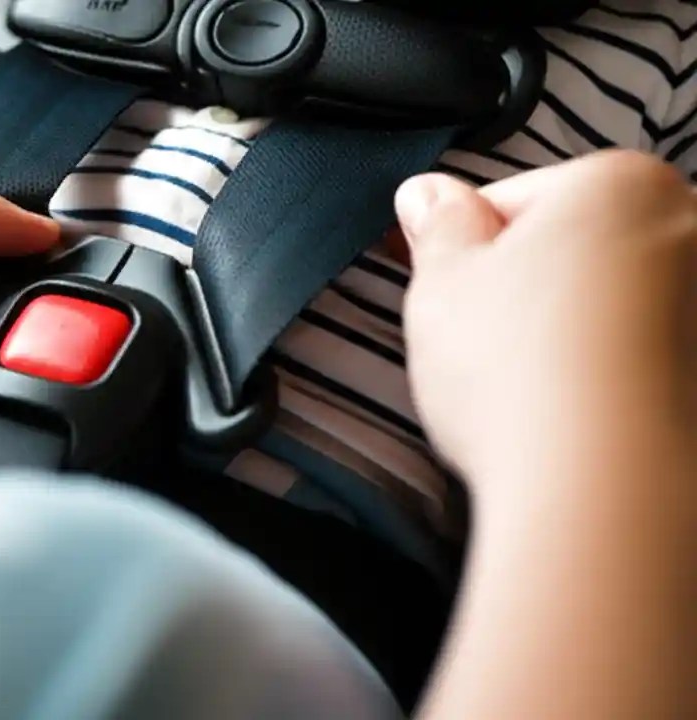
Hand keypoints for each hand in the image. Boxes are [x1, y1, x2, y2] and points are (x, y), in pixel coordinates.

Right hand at [395, 150, 696, 495]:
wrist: (605, 496)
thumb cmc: (520, 378)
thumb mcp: (442, 284)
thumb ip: (438, 225)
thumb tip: (429, 195)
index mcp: (621, 183)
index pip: (519, 201)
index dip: (468, 254)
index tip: (451, 294)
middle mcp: (693, 228)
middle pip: (581, 249)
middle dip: (532, 291)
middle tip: (488, 348)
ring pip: (621, 309)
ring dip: (577, 338)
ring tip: (535, 395)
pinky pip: (655, 361)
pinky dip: (620, 382)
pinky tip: (582, 422)